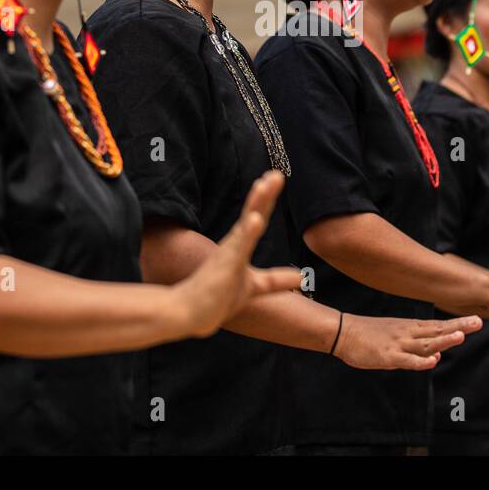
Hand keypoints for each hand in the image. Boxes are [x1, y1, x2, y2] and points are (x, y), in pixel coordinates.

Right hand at [176, 171, 301, 337]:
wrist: (187, 315)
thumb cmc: (217, 298)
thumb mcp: (254, 288)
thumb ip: (276, 280)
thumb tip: (301, 278)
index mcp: (240, 247)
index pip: (256, 218)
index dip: (266, 199)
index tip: (274, 177)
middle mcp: (233, 247)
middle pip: (252, 215)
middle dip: (264, 194)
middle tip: (276, 174)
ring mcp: (227, 257)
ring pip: (244, 227)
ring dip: (255, 205)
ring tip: (264, 185)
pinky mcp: (223, 270)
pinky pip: (236, 251)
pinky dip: (246, 234)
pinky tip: (254, 219)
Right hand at [333, 314, 482, 370]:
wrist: (344, 331)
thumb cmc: (370, 335)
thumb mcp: (396, 338)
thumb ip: (417, 347)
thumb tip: (436, 357)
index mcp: (411, 328)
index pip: (439, 327)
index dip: (458, 324)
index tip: (475, 320)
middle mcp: (408, 333)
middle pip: (437, 331)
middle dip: (458, 327)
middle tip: (478, 322)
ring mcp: (399, 344)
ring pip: (425, 343)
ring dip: (443, 340)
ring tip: (461, 336)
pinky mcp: (388, 356)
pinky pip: (407, 360)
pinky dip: (420, 361)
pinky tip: (433, 361)